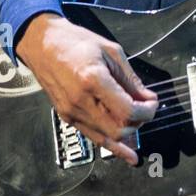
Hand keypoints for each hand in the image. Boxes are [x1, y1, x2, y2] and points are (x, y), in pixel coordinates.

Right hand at [15, 13, 158, 164]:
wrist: (43, 44)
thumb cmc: (74, 41)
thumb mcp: (111, 51)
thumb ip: (130, 79)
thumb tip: (146, 98)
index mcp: (93, 80)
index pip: (128, 110)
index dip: (147, 110)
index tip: (153, 102)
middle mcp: (80, 101)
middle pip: (119, 128)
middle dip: (140, 121)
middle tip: (146, 107)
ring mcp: (71, 112)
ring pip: (108, 137)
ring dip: (127, 131)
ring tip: (136, 118)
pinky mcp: (67, 117)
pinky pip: (93, 138)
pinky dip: (113, 146)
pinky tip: (127, 154)